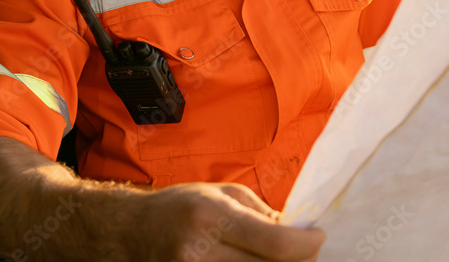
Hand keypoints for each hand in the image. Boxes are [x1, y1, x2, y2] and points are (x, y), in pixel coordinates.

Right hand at [144, 182, 324, 260]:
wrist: (130, 231)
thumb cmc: (182, 206)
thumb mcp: (223, 194)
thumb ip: (262, 214)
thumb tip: (299, 231)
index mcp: (211, 216)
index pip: (273, 243)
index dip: (305, 245)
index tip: (319, 238)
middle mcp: (199, 251)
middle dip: (297, 261)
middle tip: (309, 251)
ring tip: (284, 258)